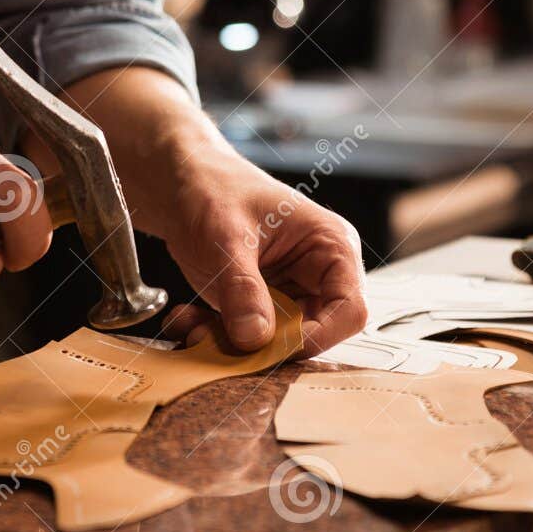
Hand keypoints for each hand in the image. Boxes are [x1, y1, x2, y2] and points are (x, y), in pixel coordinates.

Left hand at [154, 149, 366, 357]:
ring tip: (192, 325)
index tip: (272, 346)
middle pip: (314, 333)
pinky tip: (187, 319)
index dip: (317, 336)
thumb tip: (255, 337)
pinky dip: (218, 337)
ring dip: (235, 345)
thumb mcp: (226, 235)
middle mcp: (318, 274)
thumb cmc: (214, 189)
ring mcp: (290, 292)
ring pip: (278, 343)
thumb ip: (242, 287)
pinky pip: (250, 339)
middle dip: (265, 345)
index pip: (349, 309)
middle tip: (219, 339)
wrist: (183, 184)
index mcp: (331, 246)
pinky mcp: (262, 306)